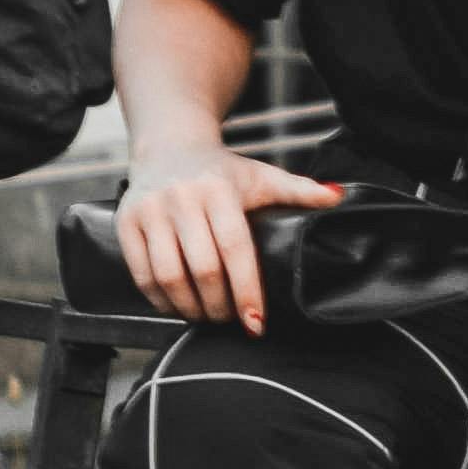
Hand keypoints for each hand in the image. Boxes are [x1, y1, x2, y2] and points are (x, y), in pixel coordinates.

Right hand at [109, 146, 343, 333]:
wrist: (168, 146)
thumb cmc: (221, 170)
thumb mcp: (261, 176)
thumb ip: (300, 190)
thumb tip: (341, 198)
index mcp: (219, 188)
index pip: (236, 249)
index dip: (247, 291)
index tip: (256, 322)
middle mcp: (182, 197)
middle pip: (203, 268)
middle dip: (219, 305)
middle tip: (230, 319)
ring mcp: (150, 210)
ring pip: (169, 276)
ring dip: (190, 307)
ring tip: (206, 316)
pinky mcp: (126, 223)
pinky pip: (142, 274)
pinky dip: (161, 300)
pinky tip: (178, 307)